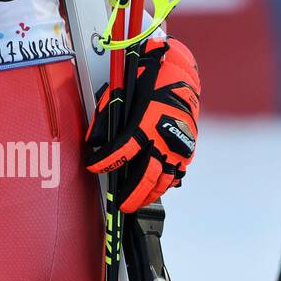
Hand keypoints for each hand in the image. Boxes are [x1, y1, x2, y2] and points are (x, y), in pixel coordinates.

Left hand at [86, 37, 200, 211]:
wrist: (178, 74)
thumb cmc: (147, 81)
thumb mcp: (118, 94)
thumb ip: (104, 119)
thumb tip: (92, 141)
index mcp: (145, 124)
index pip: (120, 152)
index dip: (104, 163)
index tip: (93, 167)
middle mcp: (163, 138)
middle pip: (145, 176)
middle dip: (131, 194)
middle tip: (120, 206)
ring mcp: (178, 146)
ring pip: (164, 180)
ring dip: (149, 195)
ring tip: (137, 204)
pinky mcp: (188, 148)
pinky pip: (177, 172)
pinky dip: (166, 183)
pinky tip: (156, 189)